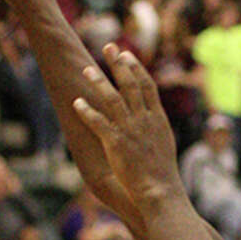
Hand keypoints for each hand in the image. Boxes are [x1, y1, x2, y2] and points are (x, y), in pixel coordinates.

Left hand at [72, 45, 182, 206]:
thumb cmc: (161, 174)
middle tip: (108, 47)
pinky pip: (98, 122)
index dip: (135, 68)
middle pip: (130, 84)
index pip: (147, 85)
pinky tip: (76, 102)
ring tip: (87, 69)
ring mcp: (130, 130)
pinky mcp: (116, 143)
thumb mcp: (163, 144)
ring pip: (113, 98)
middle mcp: (144, 120)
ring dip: (99, 82)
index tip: (126, 55)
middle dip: (118, 64)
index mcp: (157, 119)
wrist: (161, 192)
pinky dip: (87, 111)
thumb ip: (155, 128)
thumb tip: (150, 119)